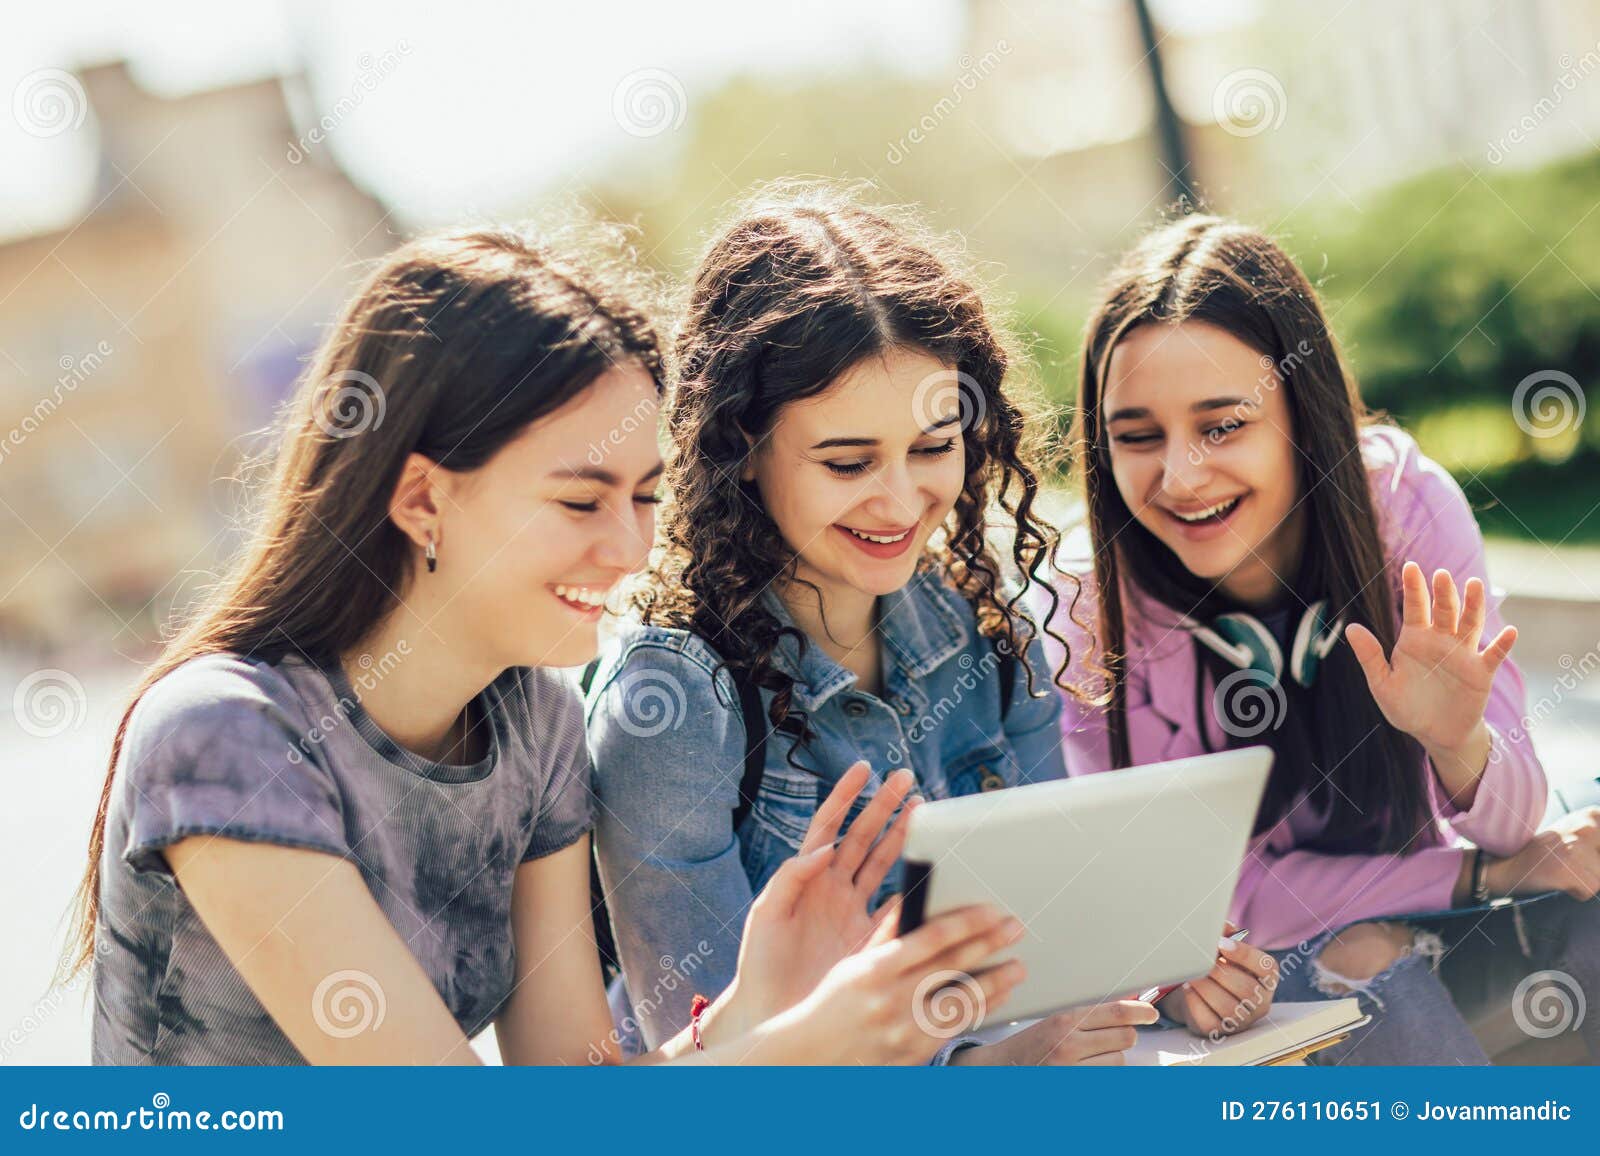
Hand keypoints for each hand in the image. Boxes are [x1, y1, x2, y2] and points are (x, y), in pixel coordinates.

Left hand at [706, 762, 917, 1043]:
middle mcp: (833, 888)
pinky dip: (913, 890)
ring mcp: (853, 912)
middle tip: (904, 779)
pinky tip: (929, 872)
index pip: (829, 826)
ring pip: (883, 863)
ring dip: (902, 836)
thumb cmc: (760, 962)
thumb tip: (823, 848)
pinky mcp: (869, 938)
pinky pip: (896, 908)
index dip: (846, 796)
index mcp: (807, 877)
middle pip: (863, 837)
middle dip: (884, 806)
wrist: (772, 1011)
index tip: (863, 769)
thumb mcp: (767, 914)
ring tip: (920, 809)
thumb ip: (791, 877)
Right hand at [747, 903, 1027, 1064]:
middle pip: (952, 966)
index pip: (931, 939)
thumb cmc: (832, 1003)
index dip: (966, 923)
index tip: (991, 911)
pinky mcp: (913, 1053)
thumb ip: (886, 934)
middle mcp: (891, 999)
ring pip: (961, 1001)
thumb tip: (913, 901)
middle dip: (989, 944)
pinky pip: (956, 1028)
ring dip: (994, 983)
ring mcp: (904, 1030)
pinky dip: (979, 1011)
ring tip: (1017, 967)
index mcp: (874, 969)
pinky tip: (995, 998)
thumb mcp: (853, 963)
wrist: (811, 1055)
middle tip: (1016, 929)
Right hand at [950, 1000, 1156, 1065]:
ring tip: (1090, 1058)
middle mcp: (1070, 1044)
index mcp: (1065, 1021)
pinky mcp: (1074, 1087)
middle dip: (1125, 1037)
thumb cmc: (1029, 1046)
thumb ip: (1089, 1018)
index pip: (1115, 1012)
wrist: (1000, 1071)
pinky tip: (1087, 1071)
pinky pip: (1107, 1080)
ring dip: (1112, 1059)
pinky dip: (1103, 1076)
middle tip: (1113, 1037)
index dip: (1140, 1011)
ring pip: (1119, 1061)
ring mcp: (1072, 1070)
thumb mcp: (1056, 1023)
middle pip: (1125, 1037)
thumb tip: (1125, 1009)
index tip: (1151, 1013)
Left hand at [1159, 924, 1277, 1037]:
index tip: (1223, 944)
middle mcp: (1259, 1003)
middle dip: (1220, 971)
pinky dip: (1195, 1001)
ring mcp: (1241, 1021)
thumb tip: (1222, 927)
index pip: (1267, 968)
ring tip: (1192, 973)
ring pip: (1229, 1008)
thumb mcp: (1224, 949)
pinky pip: (1209, 1020)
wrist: (1198, 992)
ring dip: (1206, 987)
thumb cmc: (1217, 967)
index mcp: (1266, 979)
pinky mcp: (1218, 1031)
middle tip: (1201, 958)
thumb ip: (1226, 935)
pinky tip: (1187, 987)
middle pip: (1248, 990)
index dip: (1245, 955)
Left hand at [1346, 562, 1514, 781]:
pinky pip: (1494, 655)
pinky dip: (1503, 644)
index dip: (1413, 587)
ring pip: (1470, 624)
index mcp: (1414, 639)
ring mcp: (1462, 654)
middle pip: (1444, 610)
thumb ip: (1370, 657)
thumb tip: (1351, 628)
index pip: (1414, 608)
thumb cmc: (1406, 707)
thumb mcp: (1382, 684)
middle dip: (1443, 592)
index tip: (1410, 566)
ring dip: (1474, 606)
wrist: (1435, 733)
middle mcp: (1440, 640)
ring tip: (1474, 586)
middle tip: (1442, 574)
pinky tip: (1511, 632)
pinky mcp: (1481, 672)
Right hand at [1484, 806, 1599, 899]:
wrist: (1507, 865)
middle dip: (1595, 870)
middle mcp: (1585, 827)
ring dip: (1586, 882)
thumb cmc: (1547, 854)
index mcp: (1591, 815)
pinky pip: (1588, 891)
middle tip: (1573, 865)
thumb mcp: (1577, 834)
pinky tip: (1558, 881)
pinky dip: (1576, 892)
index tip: (1586, 857)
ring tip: (1565, 873)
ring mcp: (1574, 848)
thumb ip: (1599, 839)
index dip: (1597, 858)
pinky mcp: (1565, 869)